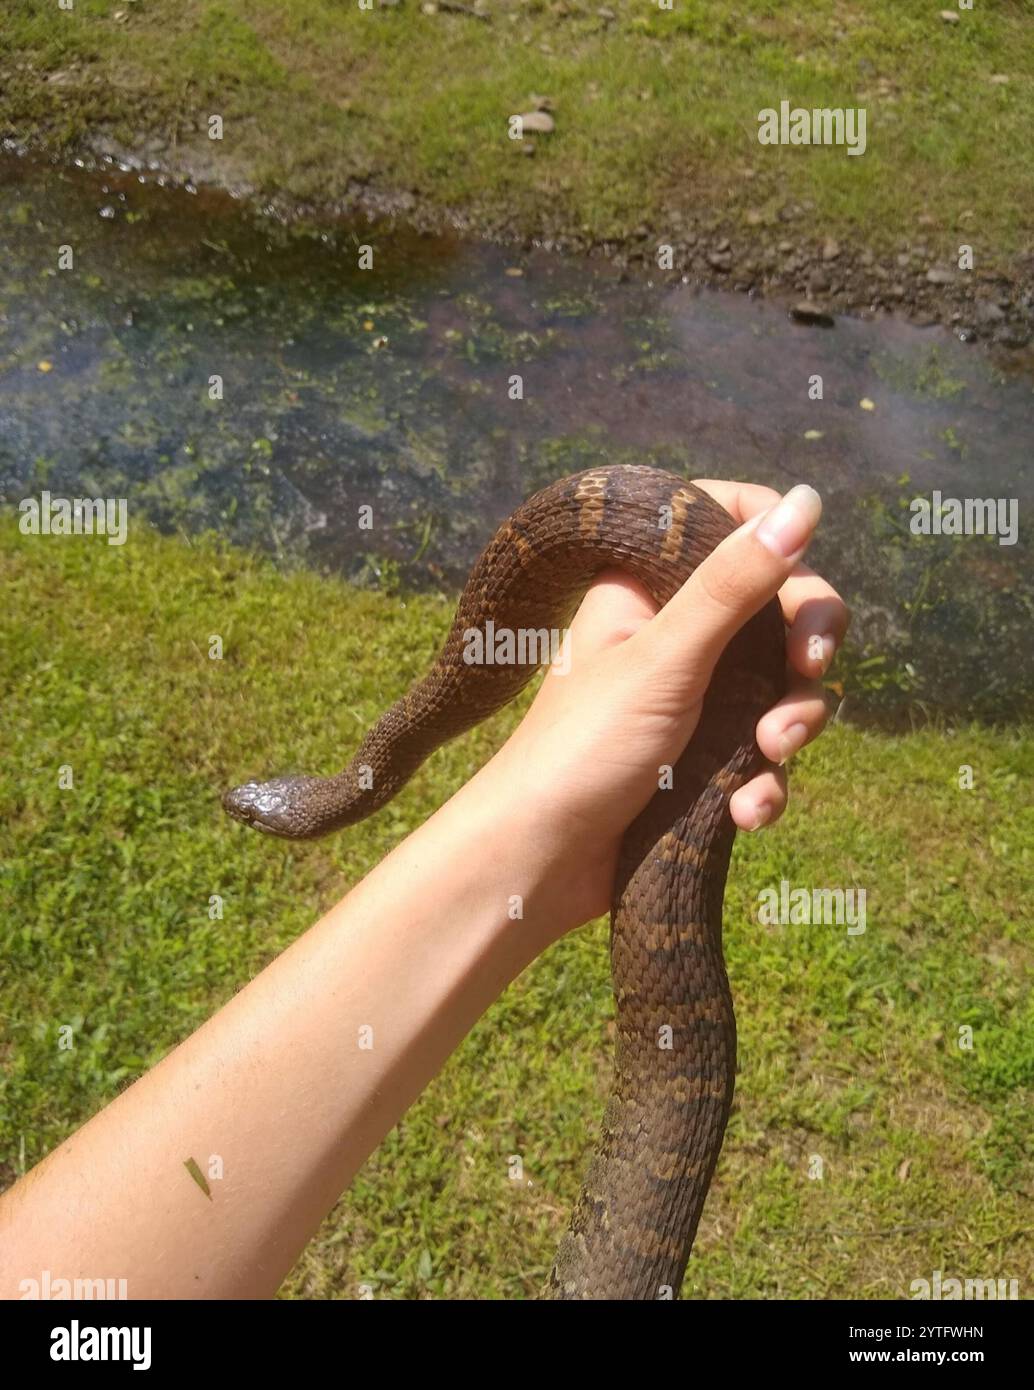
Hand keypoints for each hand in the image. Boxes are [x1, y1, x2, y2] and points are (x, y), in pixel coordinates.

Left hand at [481, 481, 848, 930]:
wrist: (540, 862)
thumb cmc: (581, 747)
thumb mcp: (664, 658)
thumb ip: (734, 584)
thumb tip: (807, 500)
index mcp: (648, 586)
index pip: (732, 525)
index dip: (780, 546)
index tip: (801, 589)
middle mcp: (674, 634)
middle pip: (776, 610)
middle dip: (801, 648)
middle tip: (807, 671)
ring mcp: (693, 699)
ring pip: (780, 689)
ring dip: (791, 723)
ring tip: (771, 753)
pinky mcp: (704, 761)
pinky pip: (763, 757)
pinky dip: (765, 784)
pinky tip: (747, 813)